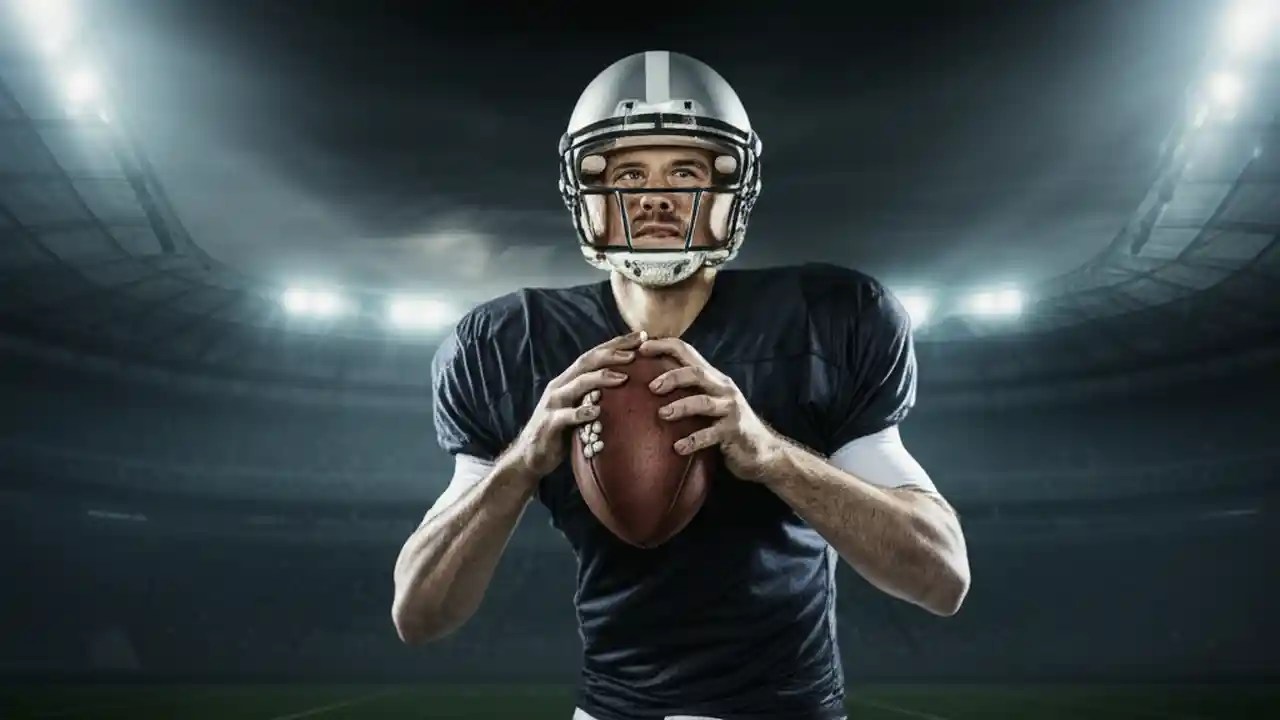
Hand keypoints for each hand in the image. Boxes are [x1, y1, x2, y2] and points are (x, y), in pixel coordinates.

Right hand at [510, 330, 645, 478]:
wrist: (530, 455)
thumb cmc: (562, 431)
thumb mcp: (579, 408)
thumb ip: (595, 395)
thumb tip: (626, 385)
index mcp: (568, 380)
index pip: (594, 355)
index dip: (616, 344)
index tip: (641, 336)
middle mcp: (560, 386)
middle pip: (586, 363)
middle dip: (611, 354)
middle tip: (636, 351)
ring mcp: (553, 404)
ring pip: (577, 384)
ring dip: (600, 379)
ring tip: (623, 377)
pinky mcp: (549, 424)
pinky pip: (566, 416)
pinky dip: (581, 412)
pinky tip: (596, 411)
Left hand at [640, 337, 782, 481]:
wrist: (761, 450)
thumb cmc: (726, 425)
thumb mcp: (709, 403)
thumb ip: (688, 391)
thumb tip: (649, 383)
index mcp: (713, 378)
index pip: (687, 352)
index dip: (664, 346)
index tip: (641, 347)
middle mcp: (723, 389)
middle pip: (696, 373)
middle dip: (672, 376)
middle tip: (651, 387)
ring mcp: (730, 409)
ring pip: (703, 402)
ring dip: (681, 407)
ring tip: (662, 415)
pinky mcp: (734, 432)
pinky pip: (711, 435)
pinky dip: (693, 441)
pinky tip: (677, 448)